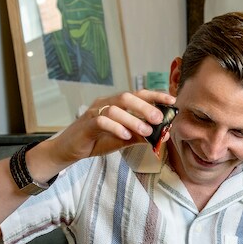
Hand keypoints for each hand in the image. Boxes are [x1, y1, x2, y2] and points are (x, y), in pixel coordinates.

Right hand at [55, 89, 176, 163]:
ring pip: (115, 109)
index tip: (172, 100)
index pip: (138, 94)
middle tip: (159, 119)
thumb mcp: (124, 138)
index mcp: (117, 103)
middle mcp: (105, 103)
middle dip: (146, 107)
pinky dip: (115, 127)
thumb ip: (141, 135)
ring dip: (133, 120)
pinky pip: (101, 121)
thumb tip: (164, 135)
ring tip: (146, 131)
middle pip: (127, 97)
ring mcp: (94, 112)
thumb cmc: (98, 140)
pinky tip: (125, 135)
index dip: (155, 95)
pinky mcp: (86, 125)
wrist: (70, 149)